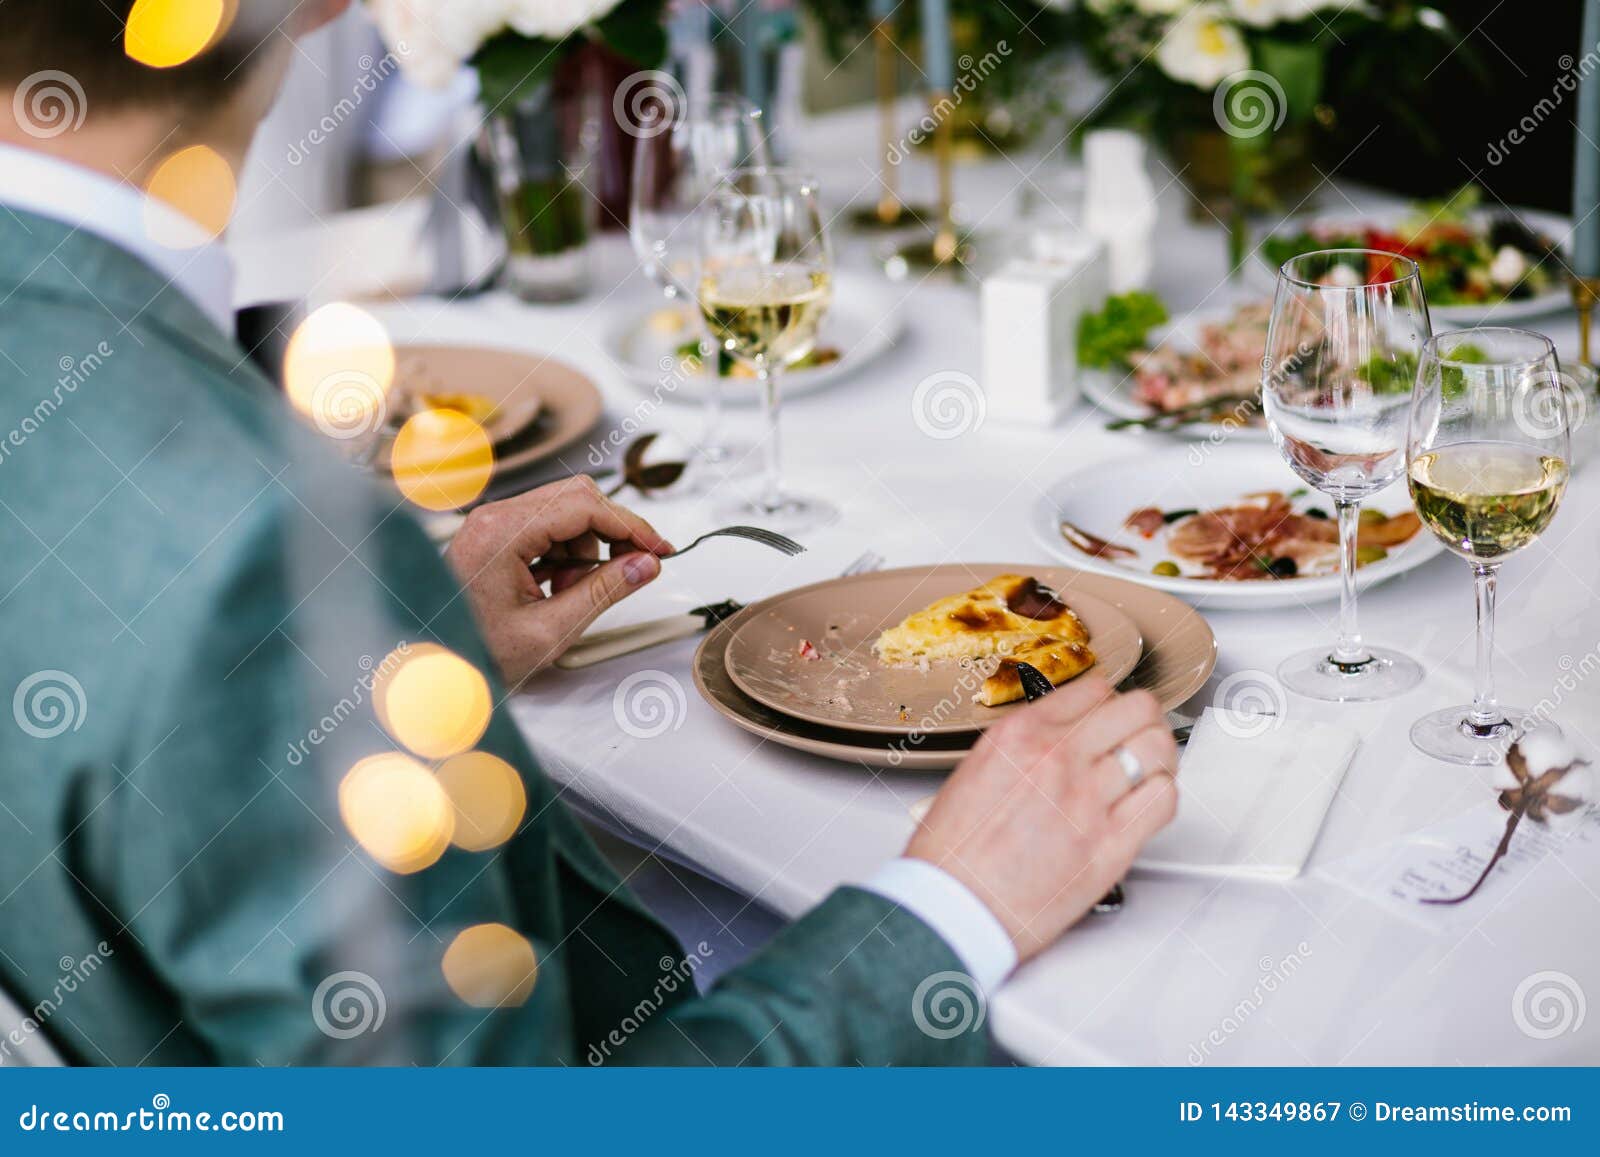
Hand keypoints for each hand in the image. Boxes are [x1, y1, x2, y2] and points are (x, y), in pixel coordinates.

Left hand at [445, 476, 673, 684]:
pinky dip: (565, 556)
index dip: (631, 526)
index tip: (660, 550)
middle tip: (632, 569)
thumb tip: (645, 564)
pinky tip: (558, 589)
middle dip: (610, 534)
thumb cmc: (475, 652)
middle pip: (576, 499)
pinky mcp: (495, 537)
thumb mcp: (550, 630)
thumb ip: (604, 593)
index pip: (584, 506)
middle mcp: (494, 518)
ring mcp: (492, 525)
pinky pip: (546, 530)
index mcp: (502, 533)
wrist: (431, 666)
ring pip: (565, 514)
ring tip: (571, 595)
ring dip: (585, 551)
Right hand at [905, 677, 1177, 962]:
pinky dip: (1162, 794)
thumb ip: (1023, 749)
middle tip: (1137, 733)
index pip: (1092, 690)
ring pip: (1156, 750)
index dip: (1106, 702)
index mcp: (1018, 735)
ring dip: (1158, 755)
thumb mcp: (975, 771)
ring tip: (1150, 767)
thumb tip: (1060, 739)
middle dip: (1141, 718)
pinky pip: (1163, 800)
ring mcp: (1087, 802)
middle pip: (1135, 710)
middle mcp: (1056, 759)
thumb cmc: (952, 853)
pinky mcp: (1110, 847)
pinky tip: (1147, 801)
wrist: (951, 908)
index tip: (1107, 713)